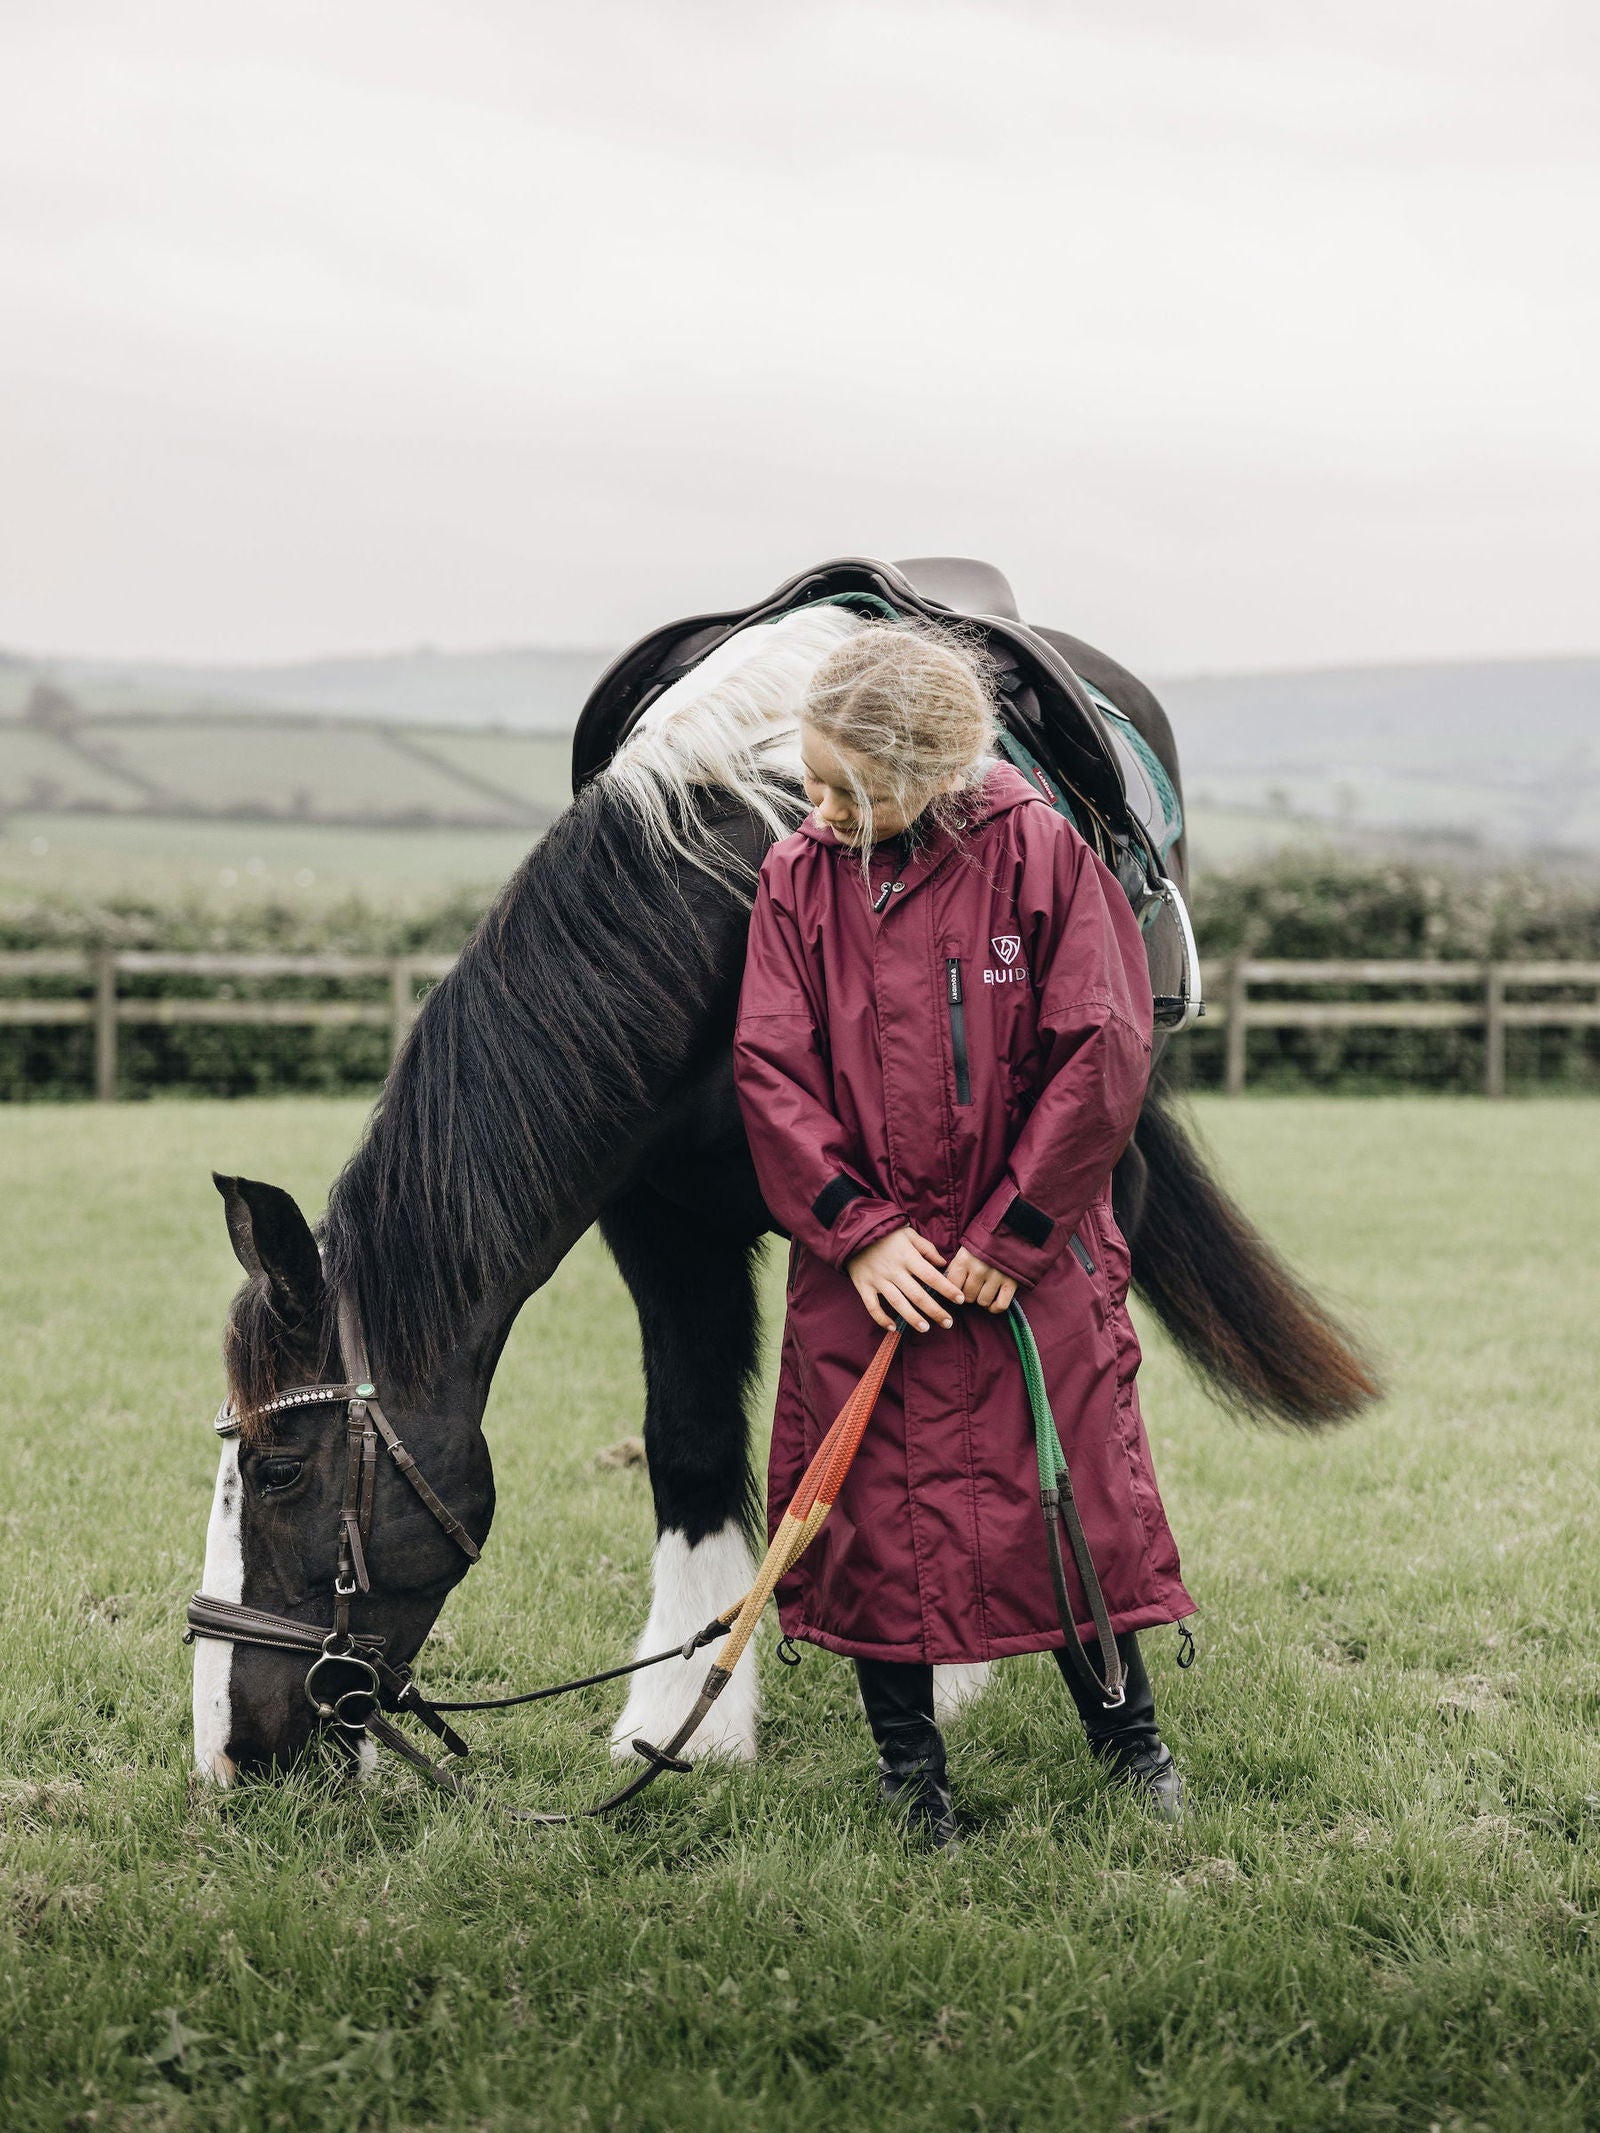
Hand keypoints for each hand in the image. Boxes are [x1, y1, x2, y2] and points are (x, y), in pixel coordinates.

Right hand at [846, 1227, 964, 1333]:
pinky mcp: (864, 1286)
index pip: (931, 1276)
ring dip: (912, 1318)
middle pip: (917, 1294)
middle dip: (934, 1311)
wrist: (854, 1231)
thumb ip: (927, 1248)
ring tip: (925, 1329)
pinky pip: (872, 1306)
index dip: (947, 1288)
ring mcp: (878, 1279)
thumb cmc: (886, 1234)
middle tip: (948, 1323)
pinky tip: (892, 1328)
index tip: (960, 1300)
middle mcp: (894, 1270)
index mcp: (907, 1257)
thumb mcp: (909, 1234)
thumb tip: (943, 1263)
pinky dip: (881, 1318)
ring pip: (897, 1303)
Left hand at [945, 1246, 1017, 1314]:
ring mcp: (996, 1276)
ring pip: (982, 1302)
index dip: (953, 1288)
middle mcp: (979, 1269)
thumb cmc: (982, 1244)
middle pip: (967, 1297)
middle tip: (973, 1286)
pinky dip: (995, 1307)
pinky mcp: (1011, 1282)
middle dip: (969, 1294)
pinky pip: (1000, 1305)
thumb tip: (944, 1286)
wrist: (1010, 1231)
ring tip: (984, 1290)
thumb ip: (954, 1268)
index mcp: (964, 1260)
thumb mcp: (964, 1251)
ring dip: (982, 1299)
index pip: (952, 1287)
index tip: (959, 1285)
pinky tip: (993, 1301)